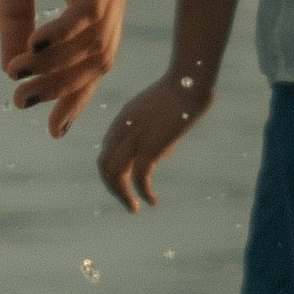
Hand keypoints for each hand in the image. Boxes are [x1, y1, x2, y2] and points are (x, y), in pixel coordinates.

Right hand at [0, 0, 130, 133]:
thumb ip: (16, 19)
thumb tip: (12, 68)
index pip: (95, 59)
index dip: (74, 96)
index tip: (49, 128)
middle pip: (99, 60)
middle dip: (62, 89)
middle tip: (23, 105)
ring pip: (98, 41)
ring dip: (59, 68)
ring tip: (22, 79)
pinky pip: (91, 7)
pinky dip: (66, 33)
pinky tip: (38, 48)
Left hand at [96, 64, 211, 213]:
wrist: (188, 84)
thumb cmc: (178, 93)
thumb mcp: (155, 110)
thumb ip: (148, 129)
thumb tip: (155, 150)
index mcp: (121, 121)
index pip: (106, 152)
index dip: (112, 172)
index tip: (127, 183)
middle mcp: (122, 131)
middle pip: (104, 166)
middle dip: (112, 187)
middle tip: (127, 202)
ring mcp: (134, 139)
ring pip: (116, 175)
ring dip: (123, 196)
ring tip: (135, 208)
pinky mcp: (150, 147)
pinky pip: (140, 178)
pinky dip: (144, 193)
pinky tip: (153, 201)